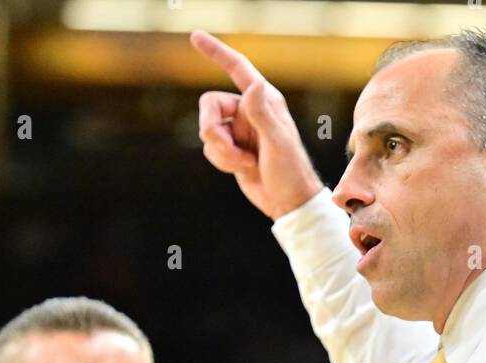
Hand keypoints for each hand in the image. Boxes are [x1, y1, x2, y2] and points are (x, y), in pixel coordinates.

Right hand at [190, 29, 324, 219]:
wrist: (288, 202)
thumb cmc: (290, 171)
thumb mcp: (277, 142)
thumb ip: (262, 114)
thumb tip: (254, 84)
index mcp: (264, 99)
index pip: (237, 69)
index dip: (216, 53)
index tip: (195, 36)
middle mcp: (248, 110)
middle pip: (209, 105)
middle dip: (211, 130)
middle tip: (227, 149)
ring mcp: (238, 130)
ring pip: (207, 130)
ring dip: (220, 151)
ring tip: (243, 163)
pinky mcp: (230, 149)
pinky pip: (210, 149)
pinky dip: (222, 161)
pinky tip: (243, 168)